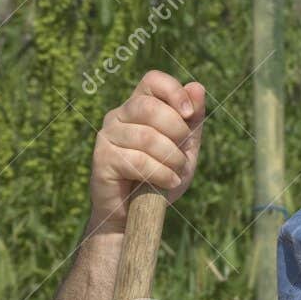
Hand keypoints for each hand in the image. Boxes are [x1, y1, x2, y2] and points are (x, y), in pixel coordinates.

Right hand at [89, 70, 205, 236]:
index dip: (174, 91)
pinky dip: (159, 173)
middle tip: (183, 157)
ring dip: (170, 158)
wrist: (133, 219)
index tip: (190, 114)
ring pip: (146, 136)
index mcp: (137, 107)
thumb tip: (198, 87)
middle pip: (149, 106)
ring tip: (176, 174)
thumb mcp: (183, 151)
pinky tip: (168, 183)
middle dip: (176, 131)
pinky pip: (137, 160)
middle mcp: (118, 116)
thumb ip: (191, 122)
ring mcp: (107, 136)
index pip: (153, 80)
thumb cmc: (158, 182)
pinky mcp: (102, 159)